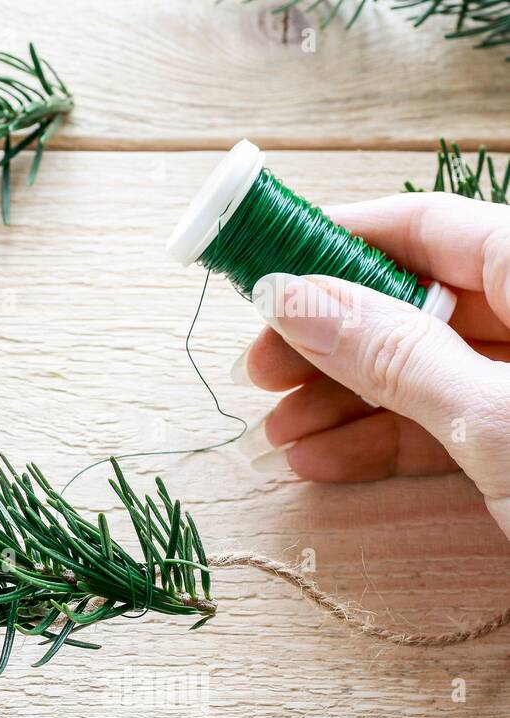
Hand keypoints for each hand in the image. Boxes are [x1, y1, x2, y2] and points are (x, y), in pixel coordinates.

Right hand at [233, 191, 509, 539]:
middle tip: (261, 369)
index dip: (337, 242)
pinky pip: (444, 426)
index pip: (429, 226)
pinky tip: (318, 460)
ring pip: (421, 370)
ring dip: (340, 401)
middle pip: (414, 302)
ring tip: (275, 432)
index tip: (261, 267)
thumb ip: (396, 355)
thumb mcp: (495, 416)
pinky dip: (381, 443)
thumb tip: (292, 298)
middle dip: (327, 339)